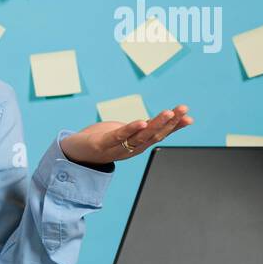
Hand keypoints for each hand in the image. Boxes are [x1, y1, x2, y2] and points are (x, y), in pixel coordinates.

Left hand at [60, 105, 193, 165]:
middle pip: (153, 136)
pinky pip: (119, 137)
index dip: (174, 127)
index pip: (159, 135)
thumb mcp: (125, 132)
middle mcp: (129, 150)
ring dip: (156, 124)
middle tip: (184, 110)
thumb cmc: (100, 140)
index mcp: (136, 146)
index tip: (189, 117)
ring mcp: (116, 148)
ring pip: (140, 137)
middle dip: (170, 123)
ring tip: (169, 113)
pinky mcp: (101, 144)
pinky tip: (142, 122)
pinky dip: (131, 129)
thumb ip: (141, 128)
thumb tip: (161, 119)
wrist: (73, 153)